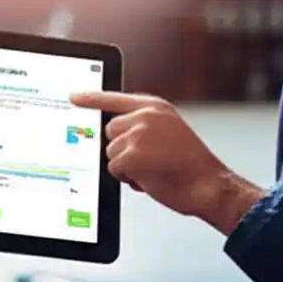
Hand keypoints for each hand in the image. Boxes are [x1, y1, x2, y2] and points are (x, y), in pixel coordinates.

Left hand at [70, 91, 264, 233]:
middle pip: (109, 131)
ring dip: (126, 166)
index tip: (74, 97)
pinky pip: (114, 168)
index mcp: (155, 106)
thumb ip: (144, 126)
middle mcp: (146, 115)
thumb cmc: (190, 165)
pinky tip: (150, 177)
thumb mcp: (170, 132)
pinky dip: (128, 178)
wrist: (209, 185)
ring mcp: (138, 133)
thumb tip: (114, 133)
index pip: (115, 98)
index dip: (91, 98)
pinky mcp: (133, 154)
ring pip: (110, 152)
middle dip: (121, 149)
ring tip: (154, 169)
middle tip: (148, 160)